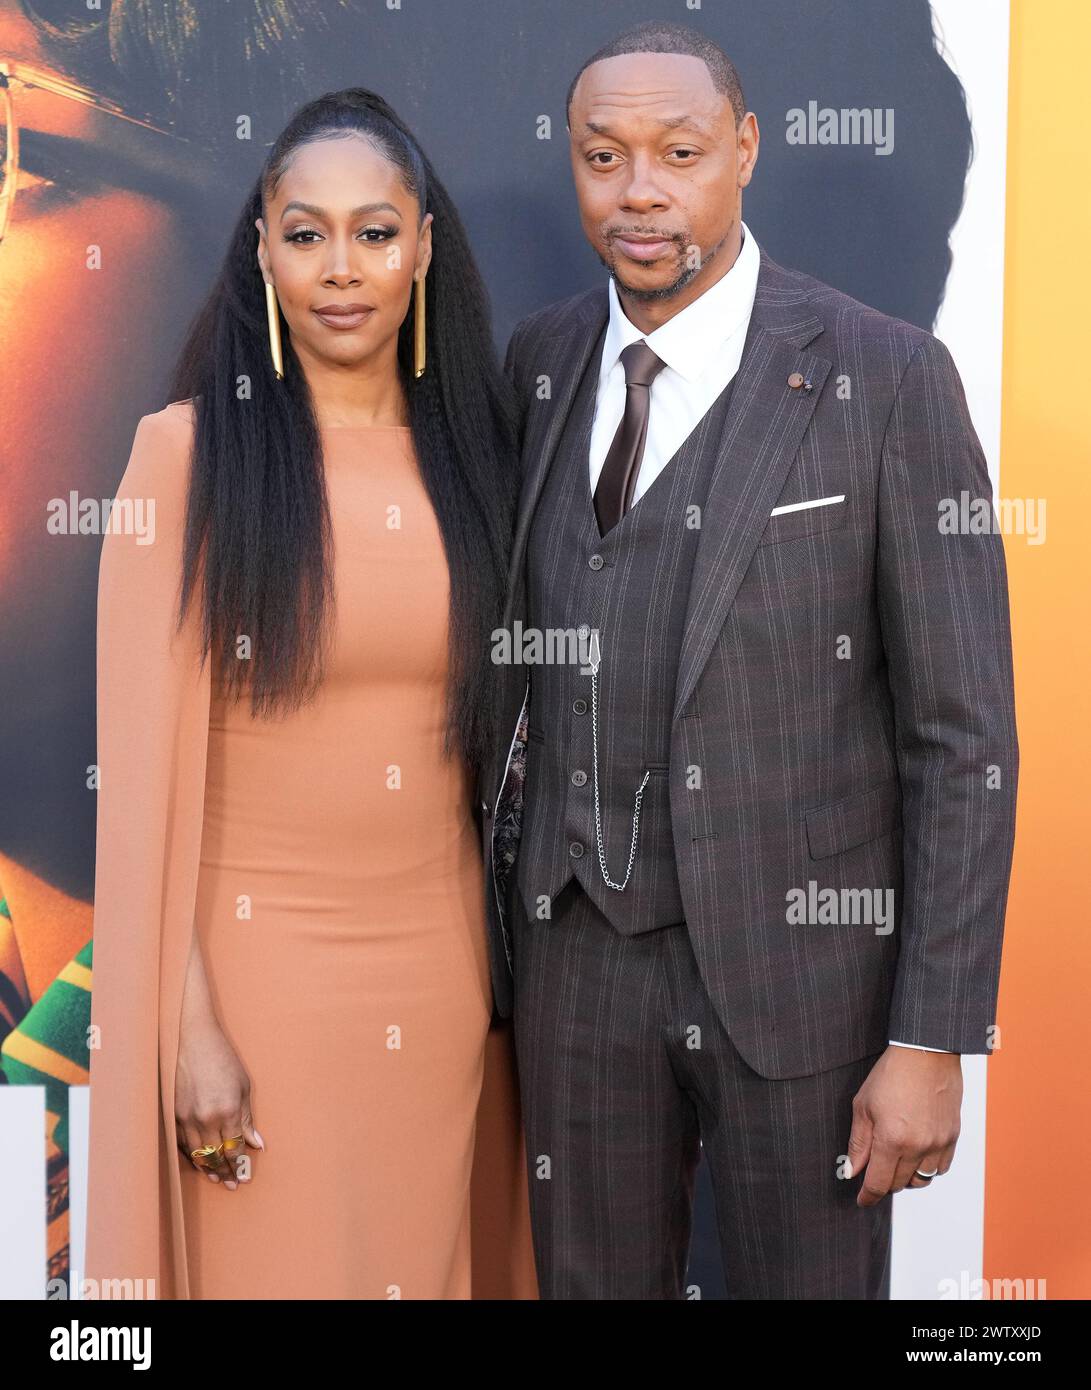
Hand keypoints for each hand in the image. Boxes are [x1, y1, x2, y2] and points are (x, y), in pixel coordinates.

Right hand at [175, 1013, 263, 1189]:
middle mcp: (206, 1118)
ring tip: (217, 1178)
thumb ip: (248, 1118)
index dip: (239, 1163)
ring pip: (197, 1153)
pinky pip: (182, 1143)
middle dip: (225, 1171)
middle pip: (215, 1155)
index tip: (244, 1176)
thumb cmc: (223, 1060)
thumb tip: (257, 1144)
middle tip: (233, 1183)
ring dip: (208, 1168)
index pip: (234, 1148)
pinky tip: (199, 1161)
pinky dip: (192, 1155)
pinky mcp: (173, 1114)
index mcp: (227, 1110)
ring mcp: (186, 1117)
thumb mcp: (243, 1086)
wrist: (194, 1041)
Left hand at [845, 1046, 960, 1205]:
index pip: (878, 1183)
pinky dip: (926, 1168)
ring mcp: (938, 1143)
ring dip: (906, 1177)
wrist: (927, 1053)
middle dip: (883, 1183)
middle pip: (898, 1184)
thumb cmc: (891, 1074)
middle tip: (874, 1171)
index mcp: (891, 1139)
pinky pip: (940, 1168)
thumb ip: (858, 1144)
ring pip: (921, 1180)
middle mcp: (917, 1147)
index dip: (867, 1196)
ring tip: (895, 1161)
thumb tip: (852, 1171)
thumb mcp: (863, 1106)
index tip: (862, 1200)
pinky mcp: (953, 1137)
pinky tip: (916, 1154)